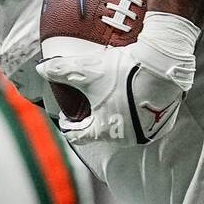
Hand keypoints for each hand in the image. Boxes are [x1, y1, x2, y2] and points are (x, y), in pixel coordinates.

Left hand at [38, 26, 195, 146]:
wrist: (161, 65)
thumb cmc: (122, 72)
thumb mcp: (86, 70)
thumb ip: (61, 71)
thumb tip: (41, 69)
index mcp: (102, 130)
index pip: (77, 136)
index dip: (68, 125)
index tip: (67, 116)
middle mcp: (125, 138)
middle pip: (102, 132)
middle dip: (93, 118)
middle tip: (90, 101)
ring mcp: (146, 132)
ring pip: (124, 128)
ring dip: (116, 116)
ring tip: (112, 98)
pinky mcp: (162, 123)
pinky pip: (145, 123)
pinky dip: (137, 113)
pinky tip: (135, 98)